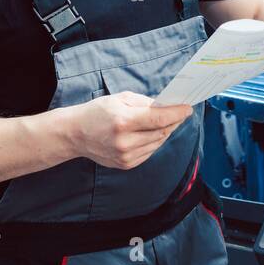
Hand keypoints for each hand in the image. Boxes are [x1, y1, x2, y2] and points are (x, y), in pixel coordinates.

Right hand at [68, 92, 193, 168]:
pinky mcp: (127, 164)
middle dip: (174, 121)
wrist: (75, 134)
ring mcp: (126, 156)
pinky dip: (155, 141)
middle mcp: (125, 142)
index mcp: (123, 122)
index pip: (159, 118)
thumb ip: (145, 103)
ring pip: (158, 143)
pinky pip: (150, 152)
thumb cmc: (97, 112)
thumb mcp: (120, 99)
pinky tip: (154, 132)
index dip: (177, 113)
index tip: (188, 108)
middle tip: (181, 112)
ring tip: (168, 121)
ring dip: (166, 131)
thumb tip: (167, 106)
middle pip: (161, 132)